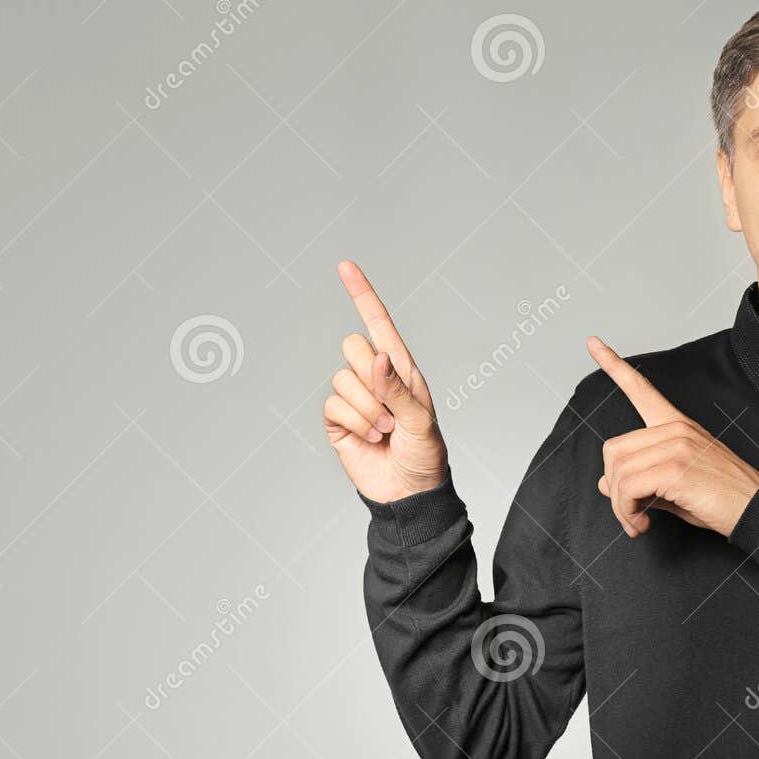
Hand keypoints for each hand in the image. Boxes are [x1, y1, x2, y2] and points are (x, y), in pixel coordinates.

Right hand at [323, 260, 448, 503]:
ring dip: (368, 409)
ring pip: (342, 378)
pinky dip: (355, 423)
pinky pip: (333, 405)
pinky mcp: (337, 420)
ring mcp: (354, 397)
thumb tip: (377, 357)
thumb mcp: (422, 420)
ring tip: (387, 431)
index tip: (345, 266)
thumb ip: (398, 388)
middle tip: (392, 410)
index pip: (378, 324)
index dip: (361, 294)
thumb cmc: (425, 455)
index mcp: (401, 368)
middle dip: (372, 378)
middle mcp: (375, 377)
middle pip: (353, 347)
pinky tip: (372, 438)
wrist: (409, 492)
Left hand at [588, 335, 758, 538]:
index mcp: (677, 426)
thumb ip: (641, 480)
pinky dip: (628, 512)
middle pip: (613, 449)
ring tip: (637, 522)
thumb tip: (605, 483)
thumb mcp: (676, 486)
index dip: (613, 366)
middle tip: (630, 513)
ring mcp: (676, 446)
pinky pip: (628, 489)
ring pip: (618, 472)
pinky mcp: (675, 469)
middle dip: (614, 488)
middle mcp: (675, 429)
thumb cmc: (722, 499)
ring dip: (621, 506)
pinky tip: (642, 523)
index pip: (641, 389)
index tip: (593, 343)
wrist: (757, 510)